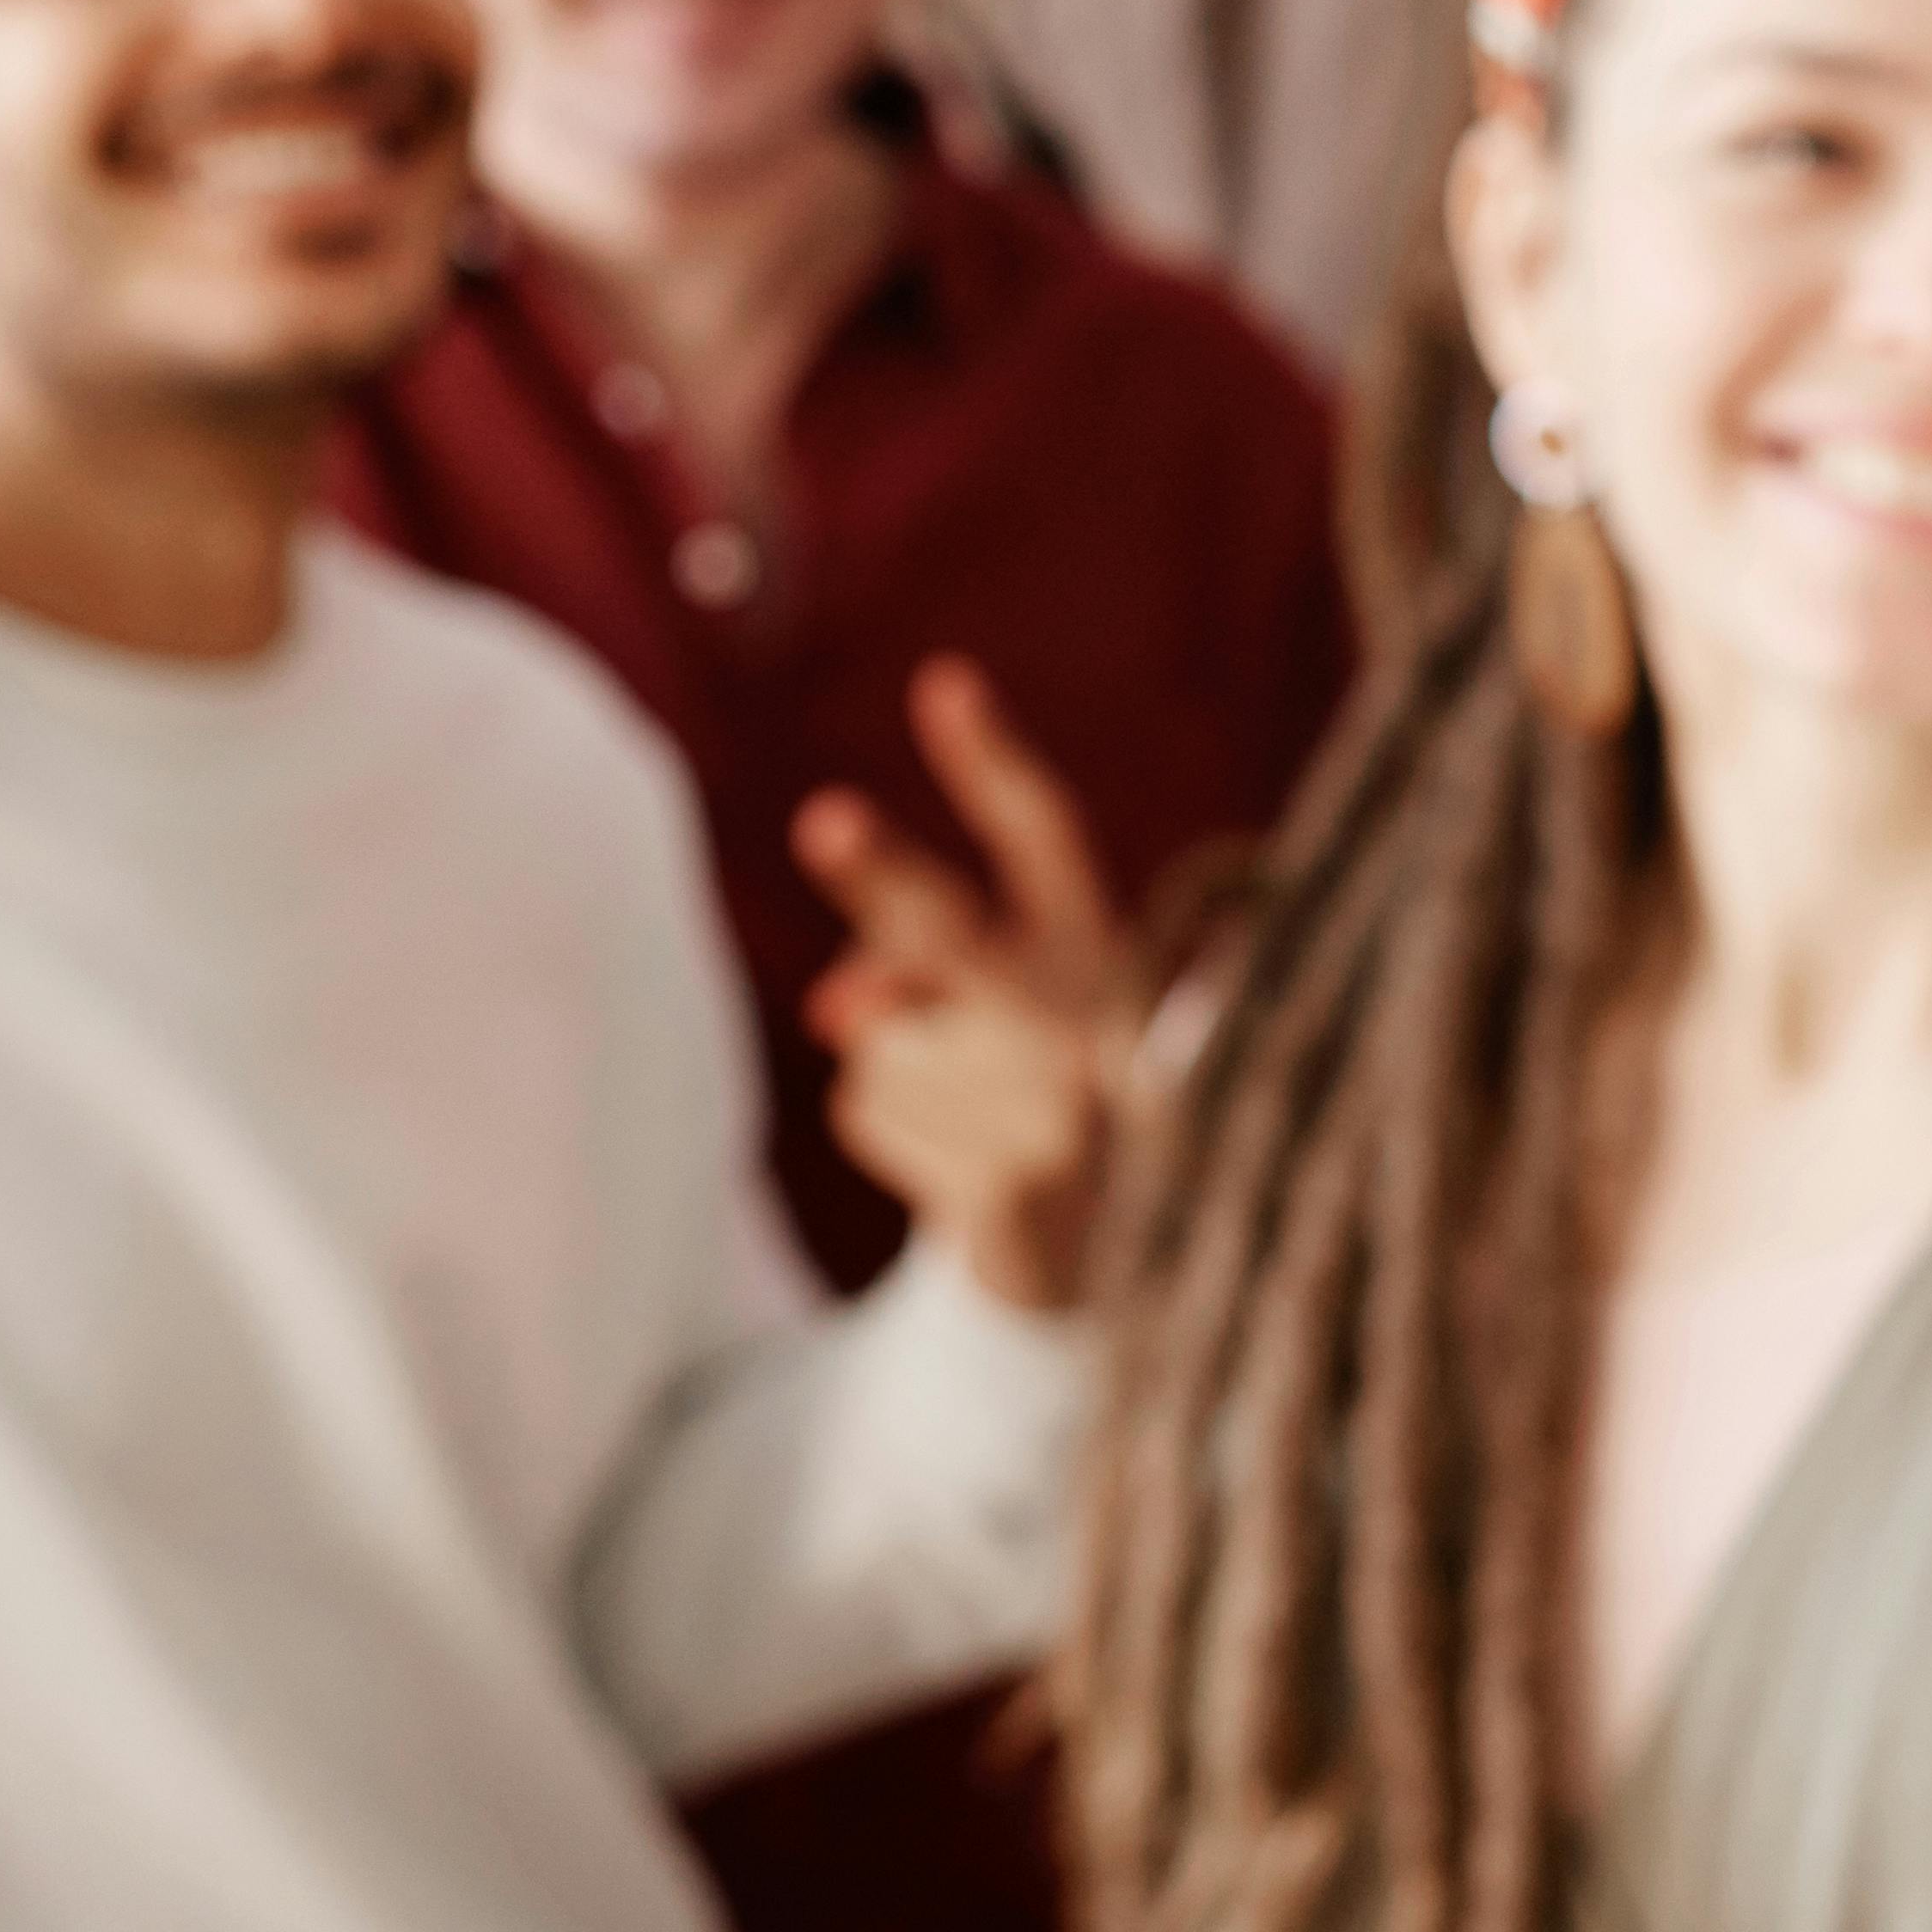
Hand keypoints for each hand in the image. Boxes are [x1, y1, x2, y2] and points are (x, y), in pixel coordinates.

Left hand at [798, 657, 1141, 1312]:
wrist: (1109, 1248)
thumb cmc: (1033, 1080)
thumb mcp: (995, 1003)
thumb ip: (913, 964)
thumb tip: (834, 1006)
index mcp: (1097, 946)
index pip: (1044, 837)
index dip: (991, 763)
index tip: (940, 683)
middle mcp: (1088, 1018)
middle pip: (956, 936)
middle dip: (883, 880)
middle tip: (823, 817)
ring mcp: (1054, 1108)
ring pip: (875, 1040)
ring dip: (893, 1067)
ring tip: (972, 1108)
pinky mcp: (1013, 1189)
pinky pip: (867, 1110)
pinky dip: (892, 1130)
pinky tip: (964, 1161)